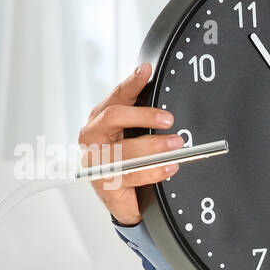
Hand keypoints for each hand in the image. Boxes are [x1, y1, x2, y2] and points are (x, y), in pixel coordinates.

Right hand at [79, 63, 183, 225]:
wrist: (120, 200)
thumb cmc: (127, 164)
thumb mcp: (134, 138)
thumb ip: (143, 122)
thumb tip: (167, 111)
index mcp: (101, 120)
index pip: (117, 97)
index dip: (131, 82)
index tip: (146, 70)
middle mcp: (93, 136)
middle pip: (115, 116)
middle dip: (144, 116)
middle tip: (169, 120)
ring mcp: (95, 159)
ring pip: (124, 148)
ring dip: (154, 146)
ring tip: (176, 146)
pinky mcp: (103, 183)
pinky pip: (130, 174)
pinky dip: (154, 171)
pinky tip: (169, 167)